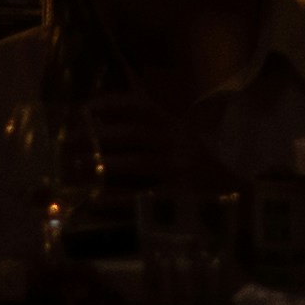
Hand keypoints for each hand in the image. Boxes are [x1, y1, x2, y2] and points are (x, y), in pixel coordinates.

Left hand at [75, 67, 212, 191]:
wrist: (237, 197)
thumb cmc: (199, 168)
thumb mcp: (181, 140)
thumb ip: (151, 130)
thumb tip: (101, 128)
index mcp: (175, 126)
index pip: (141, 107)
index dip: (111, 104)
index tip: (84, 108)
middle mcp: (178, 142)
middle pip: (133, 134)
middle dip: (97, 137)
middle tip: (67, 142)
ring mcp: (179, 171)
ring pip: (135, 163)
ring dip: (101, 166)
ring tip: (73, 169)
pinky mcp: (178, 199)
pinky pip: (141, 197)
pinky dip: (115, 199)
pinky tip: (93, 200)